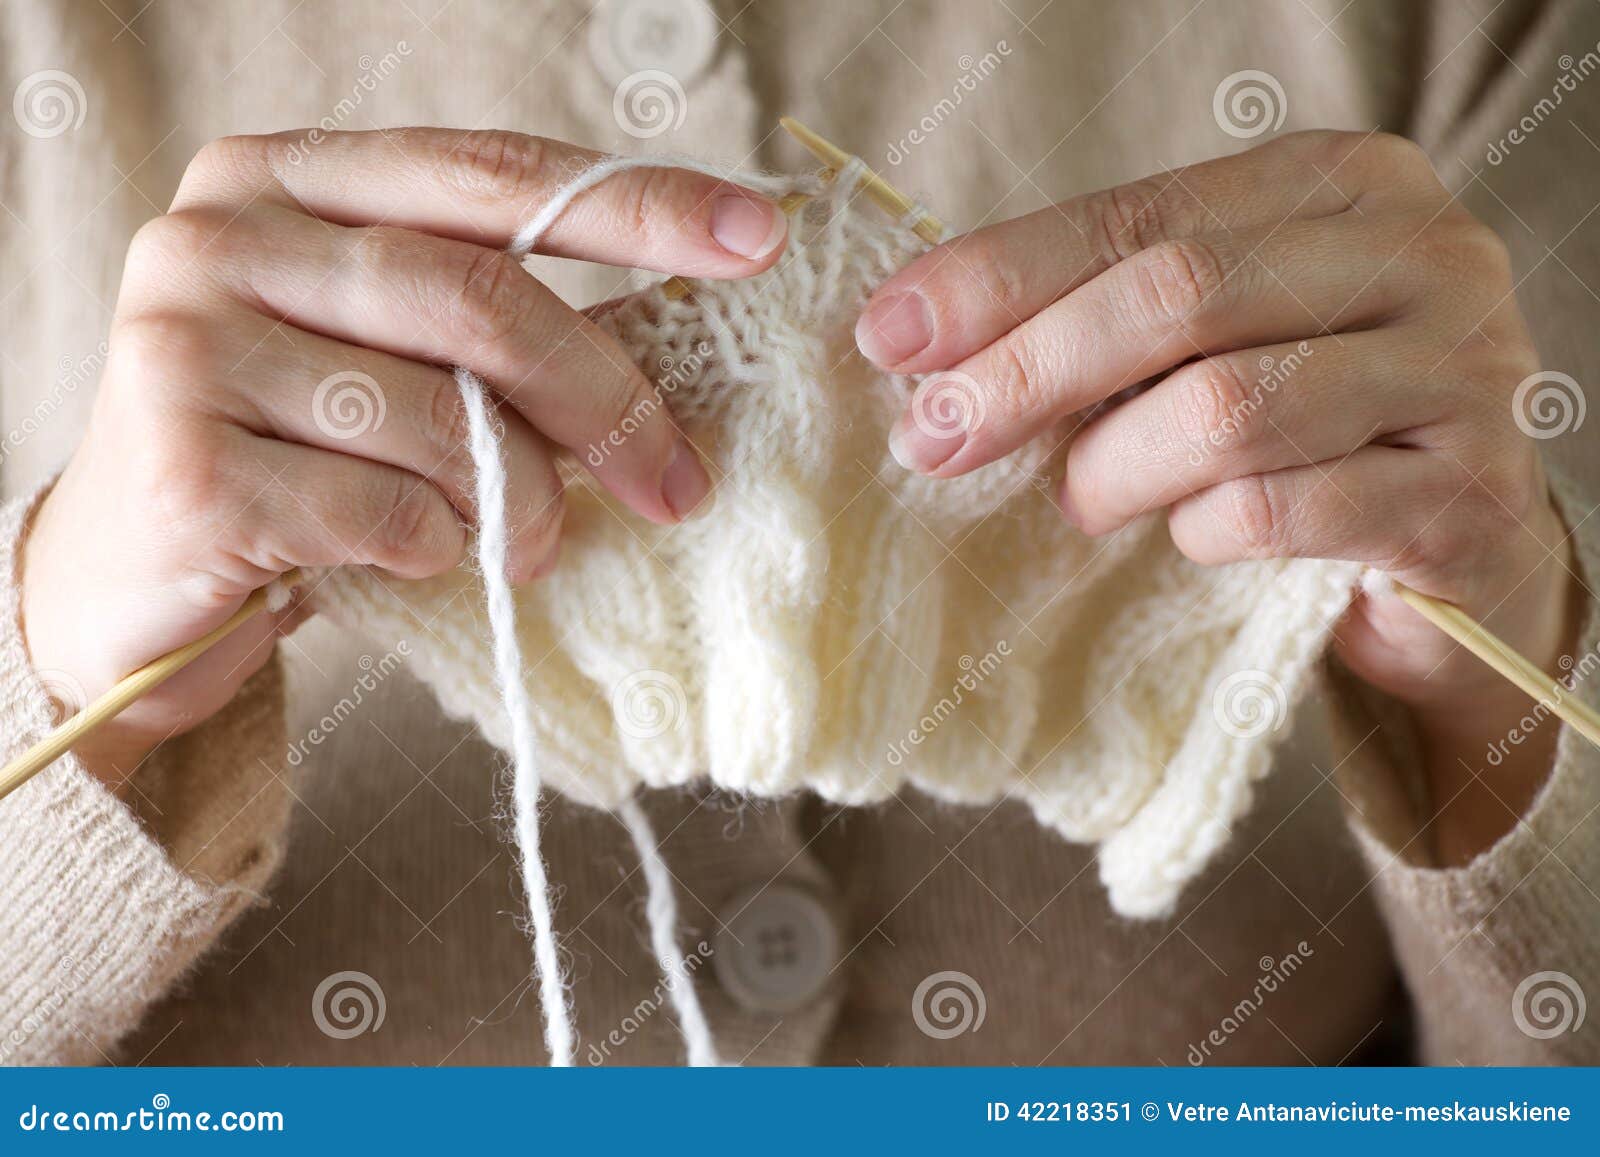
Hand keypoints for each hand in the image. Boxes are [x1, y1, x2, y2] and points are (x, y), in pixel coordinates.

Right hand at [22, 128, 789, 785]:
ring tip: (529, 543)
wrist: (129, 588)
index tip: (756, 238)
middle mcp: (222, 234)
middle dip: (607, 403)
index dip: (637, 202)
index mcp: (286, 178)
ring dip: (522, 500)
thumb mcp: (391, 367)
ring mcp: (186, 341)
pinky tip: (422, 559)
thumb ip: (495, 329)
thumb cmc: (294, 464)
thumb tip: (686, 329)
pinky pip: (384, 510)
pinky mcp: (182, 463)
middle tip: (674, 483)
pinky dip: (438, 548)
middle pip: (482, 298)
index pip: (494, 171)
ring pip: (440, 416)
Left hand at [856, 130, 1579, 858]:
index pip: (1139, 213)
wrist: (1463, 550)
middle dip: (1027, 370)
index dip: (999, 275)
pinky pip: (1281, 510)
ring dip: (1112, 467)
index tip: (889, 335)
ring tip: (1079, 502)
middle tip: (931, 439)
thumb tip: (922, 344)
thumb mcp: (1219, 337)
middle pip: (1178, 293)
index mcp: (1340, 183)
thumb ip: (1108, 311)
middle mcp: (1419, 255)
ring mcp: (1462, 373)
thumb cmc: (1309, 428)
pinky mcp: (1465, 497)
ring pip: (1228, 407)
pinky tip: (1188, 539)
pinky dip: (1201, 532)